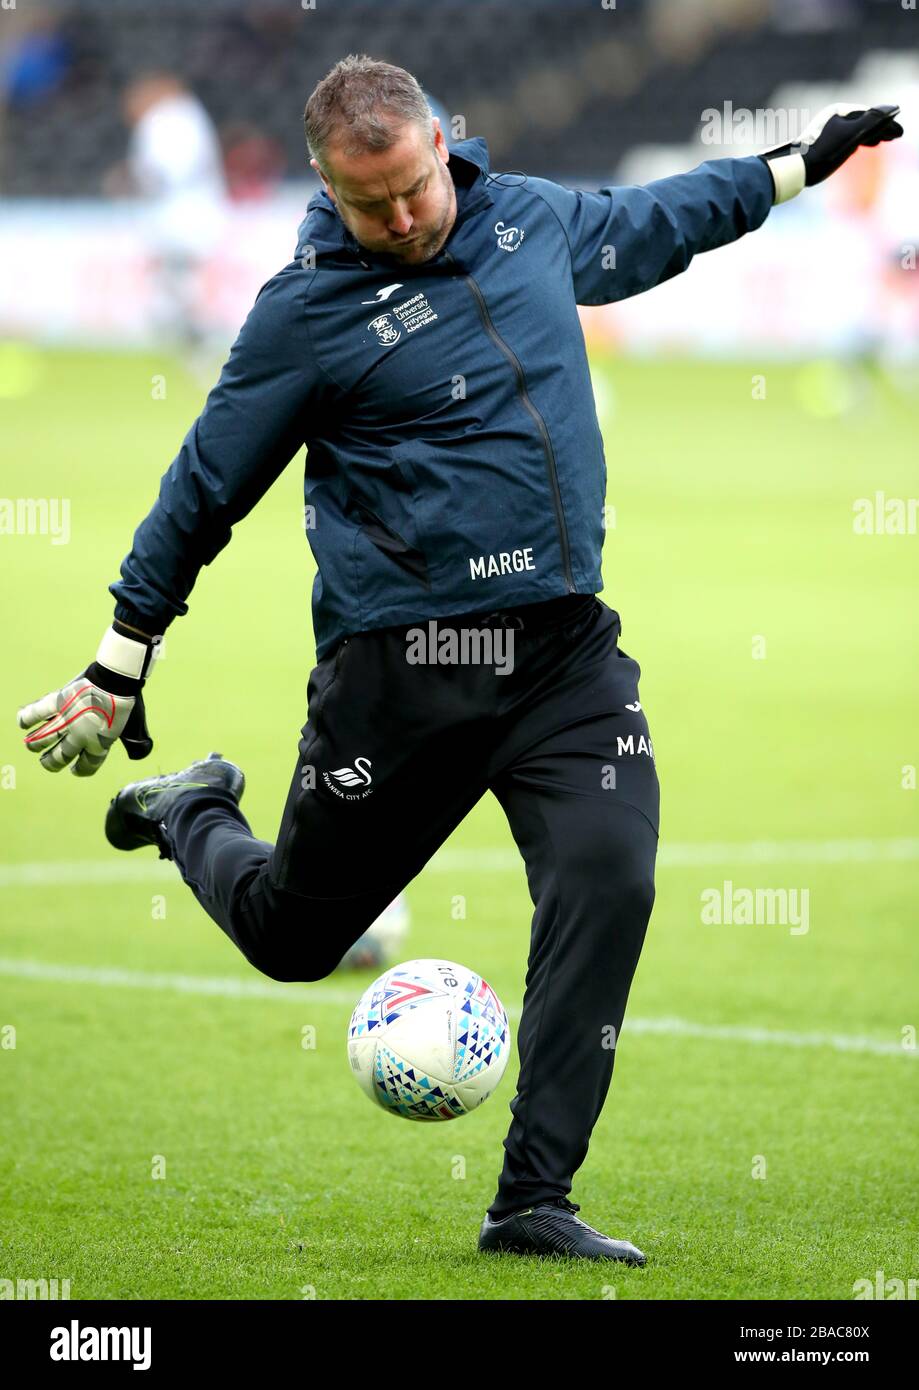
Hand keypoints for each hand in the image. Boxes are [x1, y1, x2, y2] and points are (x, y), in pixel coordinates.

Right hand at [17, 623, 157, 776]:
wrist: (117, 678)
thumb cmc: (128, 702)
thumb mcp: (135, 728)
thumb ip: (136, 745)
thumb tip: (140, 755)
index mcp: (99, 745)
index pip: (86, 766)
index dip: (80, 770)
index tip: (74, 769)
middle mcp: (80, 737)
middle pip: (59, 758)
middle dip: (51, 763)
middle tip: (48, 762)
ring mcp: (67, 720)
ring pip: (42, 741)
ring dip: (35, 745)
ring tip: (32, 747)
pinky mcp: (58, 703)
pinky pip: (36, 713)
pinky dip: (26, 718)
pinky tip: (23, 724)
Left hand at [761, 103, 902, 202]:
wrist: (794, 168)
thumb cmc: (823, 153)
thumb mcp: (851, 136)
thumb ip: (871, 122)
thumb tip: (890, 110)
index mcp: (840, 111)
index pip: (870, 116)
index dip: (886, 124)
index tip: (898, 133)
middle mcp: (832, 117)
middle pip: (862, 121)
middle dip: (879, 129)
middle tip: (894, 136)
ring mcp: (825, 128)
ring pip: (853, 130)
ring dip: (868, 135)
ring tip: (879, 142)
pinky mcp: (819, 142)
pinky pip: (843, 138)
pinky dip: (855, 142)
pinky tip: (857, 148)